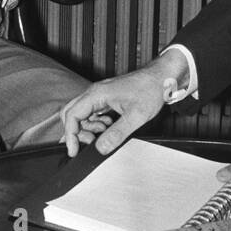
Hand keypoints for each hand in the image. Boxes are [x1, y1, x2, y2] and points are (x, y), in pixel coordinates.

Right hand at [59, 55, 185, 157]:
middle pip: (71, 113)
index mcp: (97, 94)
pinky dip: (95, 124)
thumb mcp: (136, 116)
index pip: (72, 115)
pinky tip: (108, 127)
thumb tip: (100, 148)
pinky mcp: (106, 98)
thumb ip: (117, 133)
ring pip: (81, 114)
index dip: (70, 135)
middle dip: (76, 132)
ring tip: (103, 134)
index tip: (73, 151)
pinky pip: (91, 113)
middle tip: (89, 143)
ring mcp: (100, 95)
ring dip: (87, 128)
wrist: (160, 79)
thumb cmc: (150, 90)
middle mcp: (95, 92)